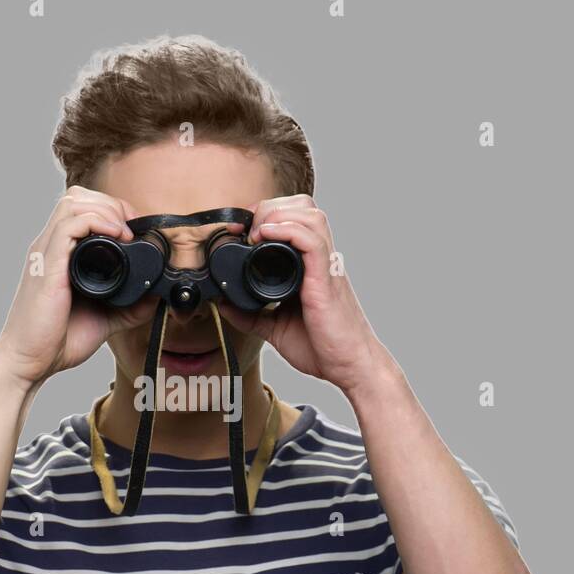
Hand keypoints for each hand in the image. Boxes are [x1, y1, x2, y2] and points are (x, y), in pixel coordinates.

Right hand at [0, 186, 159, 389]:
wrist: (29, 362)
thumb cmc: (57, 341)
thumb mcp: (104, 320)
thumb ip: (128, 307)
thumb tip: (155, 297)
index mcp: (60, 255)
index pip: (82, 209)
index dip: (112, 210)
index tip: (135, 230)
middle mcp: (50, 248)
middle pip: (77, 197)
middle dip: (110, 203)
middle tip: (132, 228)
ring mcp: (46, 254)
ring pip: (72, 203)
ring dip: (105, 210)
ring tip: (124, 232)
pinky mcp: (47, 266)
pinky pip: (69, 226)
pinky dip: (96, 222)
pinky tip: (115, 236)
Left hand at [214, 195, 391, 396]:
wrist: (349, 367)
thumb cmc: (323, 346)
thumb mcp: (276, 329)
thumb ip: (251, 316)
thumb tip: (224, 305)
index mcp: (309, 266)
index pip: (294, 219)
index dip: (266, 214)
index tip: (242, 230)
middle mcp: (320, 261)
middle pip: (303, 207)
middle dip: (271, 207)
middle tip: (249, 229)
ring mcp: (325, 267)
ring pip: (310, 215)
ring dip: (278, 214)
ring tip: (257, 232)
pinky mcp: (326, 279)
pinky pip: (311, 241)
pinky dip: (288, 231)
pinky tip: (266, 236)